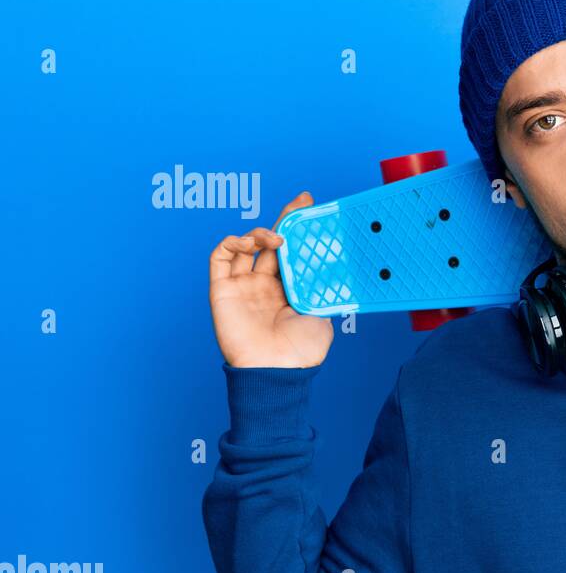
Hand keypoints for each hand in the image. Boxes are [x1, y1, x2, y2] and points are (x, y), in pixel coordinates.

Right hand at [208, 191, 333, 367]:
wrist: (277, 370)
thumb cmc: (302, 351)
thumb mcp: (323, 313)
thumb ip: (323, 288)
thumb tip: (338, 266)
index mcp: (288, 291)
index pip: (291, 253)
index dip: (298, 230)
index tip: (310, 208)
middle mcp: (264, 285)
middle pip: (270, 244)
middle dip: (284, 220)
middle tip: (299, 202)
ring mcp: (243, 286)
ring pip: (245, 246)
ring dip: (259, 233)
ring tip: (276, 238)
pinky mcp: (222, 290)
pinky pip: (220, 257)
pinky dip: (232, 242)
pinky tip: (250, 243)